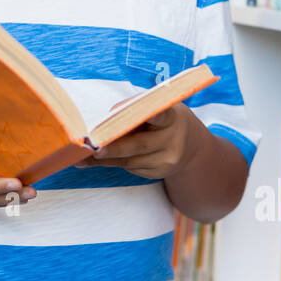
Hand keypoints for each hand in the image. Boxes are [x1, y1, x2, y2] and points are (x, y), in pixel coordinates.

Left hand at [75, 103, 198, 179]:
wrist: (192, 144)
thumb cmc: (165, 120)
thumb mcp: (157, 108)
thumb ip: (134, 110)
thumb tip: (104, 123)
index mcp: (171, 117)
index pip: (159, 115)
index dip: (146, 115)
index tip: (129, 116)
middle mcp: (173, 139)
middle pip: (139, 145)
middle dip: (114, 148)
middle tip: (95, 149)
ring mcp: (169, 159)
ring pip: (132, 161)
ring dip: (108, 158)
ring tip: (87, 156)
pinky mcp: (162, 173)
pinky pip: (134, 169)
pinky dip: (118, 163)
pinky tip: (105, 159)